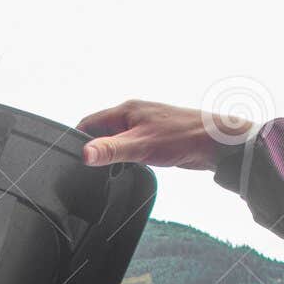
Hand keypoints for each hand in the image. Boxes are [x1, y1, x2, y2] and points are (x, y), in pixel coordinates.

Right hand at [76, 99, 250, 170]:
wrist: (215, 143)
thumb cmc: (183, 137)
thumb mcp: (140, 145)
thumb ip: (110, 150)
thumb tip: (84, 154)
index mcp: (126, 111)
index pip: (89, 122)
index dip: (77, 139)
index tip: (68, 157)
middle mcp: (133, 116)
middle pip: (101, 132)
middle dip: (93, 149)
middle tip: (86, 169)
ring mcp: (144, 127)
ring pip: (116, 142)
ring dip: (110, 156)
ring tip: (105, 173)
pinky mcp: (153, 140)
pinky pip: (130, 149)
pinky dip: (124, 160)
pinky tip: (127, 171)